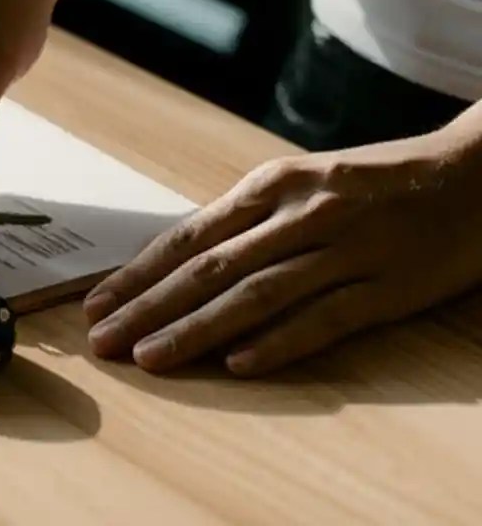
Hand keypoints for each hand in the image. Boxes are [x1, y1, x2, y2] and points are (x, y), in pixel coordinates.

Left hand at [82, 131, 481, 375]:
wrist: (476, 172)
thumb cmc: (374, 182)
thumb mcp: (302, 182)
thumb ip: (245, 219)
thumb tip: (177, 259)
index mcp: (271, 185)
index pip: (187, 237)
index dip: (137, 274)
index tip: (94, 304)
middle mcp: (301, 214)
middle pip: (208, 270)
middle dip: (147, 307)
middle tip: (102, 341)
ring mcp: (345, 251)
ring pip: (254, 296)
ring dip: (195, 330)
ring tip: (149, 358)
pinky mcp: (387, 288)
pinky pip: (324, 319)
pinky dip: (279, 342)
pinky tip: (238, 365)